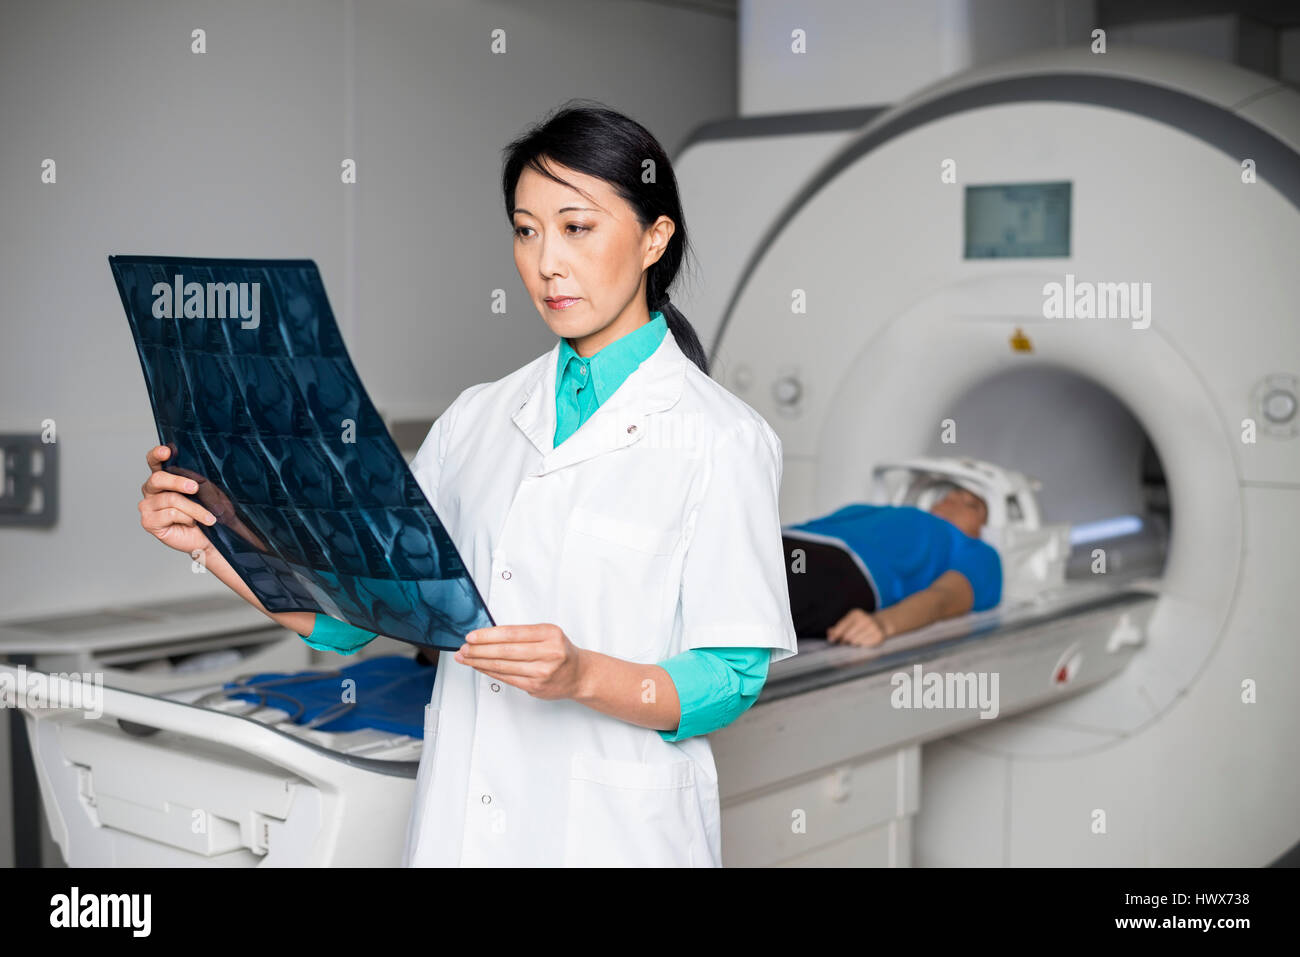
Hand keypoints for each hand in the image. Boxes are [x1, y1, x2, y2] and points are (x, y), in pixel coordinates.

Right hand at [138, 445, 217, 554]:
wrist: (207, 539)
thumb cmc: (205, 513)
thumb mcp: (206, 494)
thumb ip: (195, 482)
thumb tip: (195, 479)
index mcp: (163, 478)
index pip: (154, 461)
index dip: (157, 454)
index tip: (167, 451)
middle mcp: (151, 490)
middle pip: (157, 479)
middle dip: (178, 482)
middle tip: (195, 488)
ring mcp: (147, 506)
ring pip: (171, 499)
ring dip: (194, 508)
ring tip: (208, 517)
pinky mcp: (149, 522)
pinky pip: (171, 514)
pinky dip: (187, 518)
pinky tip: (192, 523)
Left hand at [453, 623, 582, 699]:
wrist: (579, 674)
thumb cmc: (560, 651)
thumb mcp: (548, 634)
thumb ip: (522, 634)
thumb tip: (488, 636)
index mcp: (549, 634)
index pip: (511, 633)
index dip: (488, 635)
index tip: (472, 636)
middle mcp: (548, 653)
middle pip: (504, 651)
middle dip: (479, 650)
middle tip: (463, 648)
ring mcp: (542, 672)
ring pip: (503, 666)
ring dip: (480, 662)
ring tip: (466, 658)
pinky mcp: (536, 687)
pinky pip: (506, 678)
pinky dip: (490, 672)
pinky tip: (480, 667)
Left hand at [827, 608, 886, 646]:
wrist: (881, 623)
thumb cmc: (860, 624)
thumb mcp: (849, 622)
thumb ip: (838, 627)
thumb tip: (829, 633)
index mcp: (856, 614)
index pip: (842, 626)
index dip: (835, 634)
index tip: (831, 640)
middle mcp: (865, 619)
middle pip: (847, 635)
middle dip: (844, 640)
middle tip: (844, 642)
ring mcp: (873, 627)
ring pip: (855, 641)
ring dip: (853, 643)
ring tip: (855, 641)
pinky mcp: (878, 636)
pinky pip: (864, 645)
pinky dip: (862, 645)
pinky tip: (864, 641)